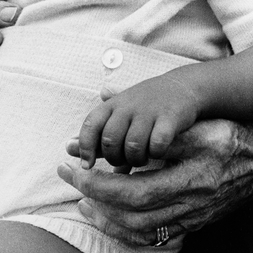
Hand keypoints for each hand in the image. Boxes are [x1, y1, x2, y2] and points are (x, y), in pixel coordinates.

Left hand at [58, 118, 252, 245]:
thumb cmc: (232, 135)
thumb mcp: (200, 127)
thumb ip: (158, 124)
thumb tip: (113, 100)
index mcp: (191, 176)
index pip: (135, 190)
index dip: (101, 184)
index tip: (77, 169)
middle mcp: (190, 203)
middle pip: (132, 214)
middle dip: (96, 198)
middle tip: (72, 179)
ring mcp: (191, 217)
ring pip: (139, 231)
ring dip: (106, 217)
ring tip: (84, 198)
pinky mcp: (192, 224)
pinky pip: (151, 237)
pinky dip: (125, 229)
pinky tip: (110, 214)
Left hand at [72, 75, 200, 168]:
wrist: (183, 86)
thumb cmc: (147, 104)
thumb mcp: (121, 111)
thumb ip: (99, 130)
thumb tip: (69, 148)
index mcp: (114, 104)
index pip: (90, 125)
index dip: (85, 147)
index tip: (88, 166)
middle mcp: (130, 105)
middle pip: (110, 140)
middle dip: (113, 158)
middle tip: (123, 163)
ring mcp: (150, 111)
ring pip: (132, 145)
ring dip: (135, 159)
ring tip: (141, 160)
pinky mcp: (170, 117)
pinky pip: (157, 143)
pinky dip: (155, 153)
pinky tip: (158, 152)